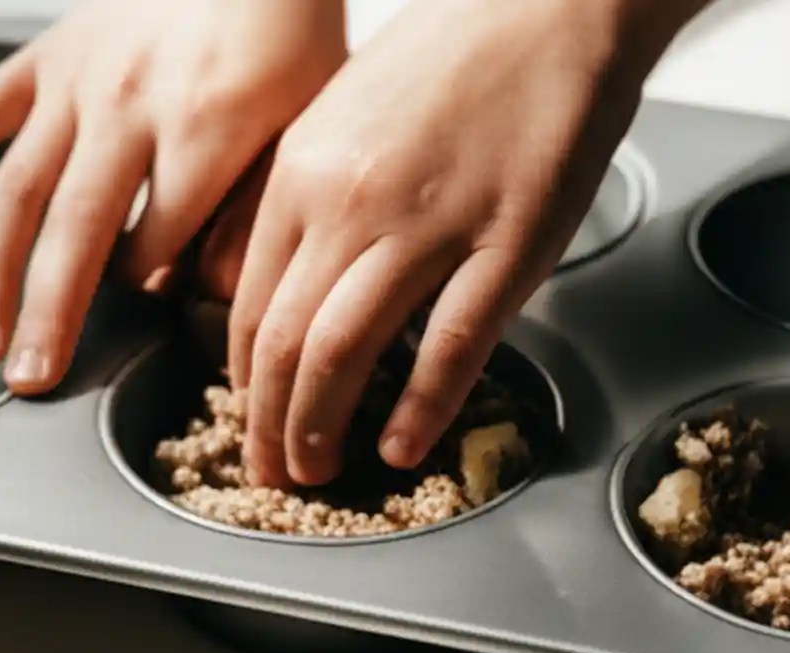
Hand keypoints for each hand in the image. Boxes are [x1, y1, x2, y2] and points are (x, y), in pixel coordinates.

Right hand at [0, 0, 346, 392]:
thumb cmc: (285, 34)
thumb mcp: (306, 124)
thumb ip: (255, 208)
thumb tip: (210, 290)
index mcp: (206, 127)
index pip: (157, 244)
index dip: (142, 293)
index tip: (133, 328)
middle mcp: (130, 106)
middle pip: (77, 230)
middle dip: (49, 314)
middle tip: (29, 380)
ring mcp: (78, 80)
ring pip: (18, 190)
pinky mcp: (45, 55)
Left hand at [228, 0, 708, 487]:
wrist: (546, 4)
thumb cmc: (446, 59)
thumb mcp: (340, 119)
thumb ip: (304, 202)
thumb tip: (283, 284)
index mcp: (302, 174)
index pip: (248, 305)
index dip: (244, 382)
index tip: (251, 416)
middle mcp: (349, 203)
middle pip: (282, 343)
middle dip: (268, 425)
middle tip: (273, 470)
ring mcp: (429, 225)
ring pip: (344, 351)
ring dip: (321, 426)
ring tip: (320, 470)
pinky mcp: (508, 244)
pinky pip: (451, 345)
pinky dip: (418, 407)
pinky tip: (403, 445)